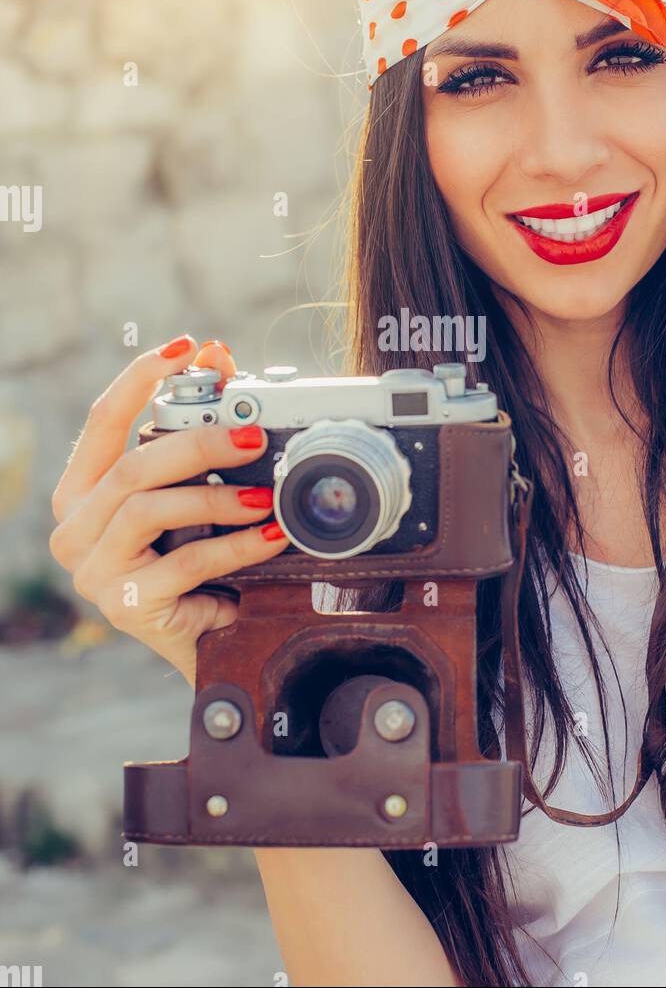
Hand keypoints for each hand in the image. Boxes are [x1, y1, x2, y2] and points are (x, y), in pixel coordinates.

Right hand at [49, 336, 289, 686]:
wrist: (209, 640)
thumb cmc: (199, 559)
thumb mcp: (194, 491)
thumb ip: (198, 430)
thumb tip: (221, 358)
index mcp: (82, 491)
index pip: (103, 419)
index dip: (142, 377)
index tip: (188, 347)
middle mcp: (74, 528)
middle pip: (132, 465)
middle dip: (198, 441)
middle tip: (253, 435)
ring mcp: (93, 569)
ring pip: (149, 509)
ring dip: (216, 497)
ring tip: (264, 496)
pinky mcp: (124, 604)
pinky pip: (184, 561)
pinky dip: (234, 545)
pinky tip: (269, 536)